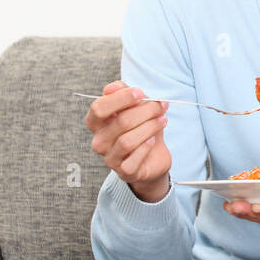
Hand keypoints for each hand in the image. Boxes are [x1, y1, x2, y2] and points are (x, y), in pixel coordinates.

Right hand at [84, 80, 171, 201]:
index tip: (141, 93)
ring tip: (163, 120)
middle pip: (120, 122)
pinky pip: (133, 159)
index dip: (121, 98)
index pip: (99, 108)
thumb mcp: (135, 108)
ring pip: (127, 140)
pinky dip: (146, 147)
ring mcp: (110, 158)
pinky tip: (153, 140)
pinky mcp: (124, 172)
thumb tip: (111, 87)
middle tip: (161, 106)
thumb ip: (124, 94)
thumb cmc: (141, 128)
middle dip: (145, 111)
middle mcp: (99, 141)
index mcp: (97, 123)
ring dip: (150, 127)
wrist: (153, 157)